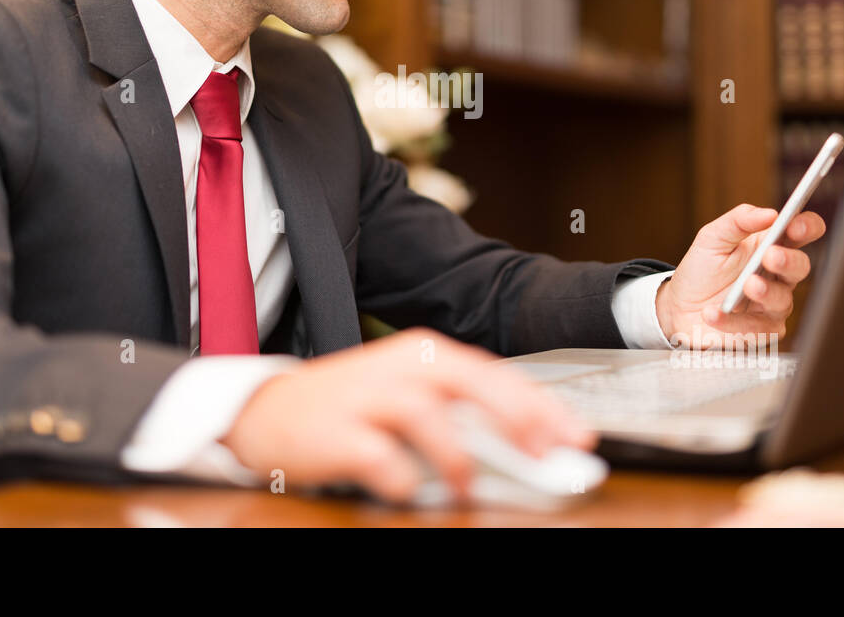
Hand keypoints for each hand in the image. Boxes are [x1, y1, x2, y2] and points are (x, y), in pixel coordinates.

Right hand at [218, 327, 594, 504]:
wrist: (268, 412)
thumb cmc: (351, 406)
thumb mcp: (409, 396)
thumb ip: (463, 413)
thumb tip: (528, 448)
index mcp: (426, 353)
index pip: (497, 374)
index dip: (541, 407)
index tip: (576, 437)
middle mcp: (402, 366)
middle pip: (472, 382)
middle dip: (517, 420)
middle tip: (545, 455)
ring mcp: (369, 395)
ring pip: (430, 417)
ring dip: (458, 459)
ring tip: (468, 490)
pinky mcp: (338, 431)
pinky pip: (381, 457)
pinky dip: (402, 478)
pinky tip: (411, 491)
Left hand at [655, 203, 825, 348]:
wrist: (679, 306)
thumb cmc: (702, 270)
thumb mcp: (712, 238)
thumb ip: (738, 221)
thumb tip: (769, 213)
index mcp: (772, 246)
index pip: (803, 232)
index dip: (806, 227)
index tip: (794, 226)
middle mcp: (779, 275)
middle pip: (801, 266)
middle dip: (788, 261)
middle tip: (771, 256)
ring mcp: (773, 304)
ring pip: (782, 300)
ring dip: (765, 292)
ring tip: (748, 285)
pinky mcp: (761, 331)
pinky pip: (756, 328)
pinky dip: (732, 321)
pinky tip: (712, 313)